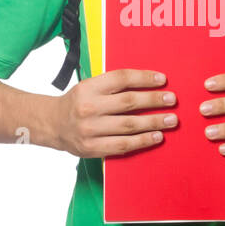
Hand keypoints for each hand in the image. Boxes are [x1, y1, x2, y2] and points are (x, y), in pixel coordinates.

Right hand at [52, 68, 178, 158]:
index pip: (121, 79)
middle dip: (154, 100)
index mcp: (88, 88)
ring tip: (171, 120)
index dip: (144, 78)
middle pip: (129, 102)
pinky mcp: (92, 148)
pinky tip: (156, 136)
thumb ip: (113, 85)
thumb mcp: (89, 86)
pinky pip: (123, 145)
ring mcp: (90, 130)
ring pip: (129, 125)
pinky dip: (142, 141)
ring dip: (154, 122)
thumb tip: (148, 84)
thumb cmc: (78, 103)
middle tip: (172, 100)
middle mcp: (88, 108)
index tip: (163, 79)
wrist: (52, 124)